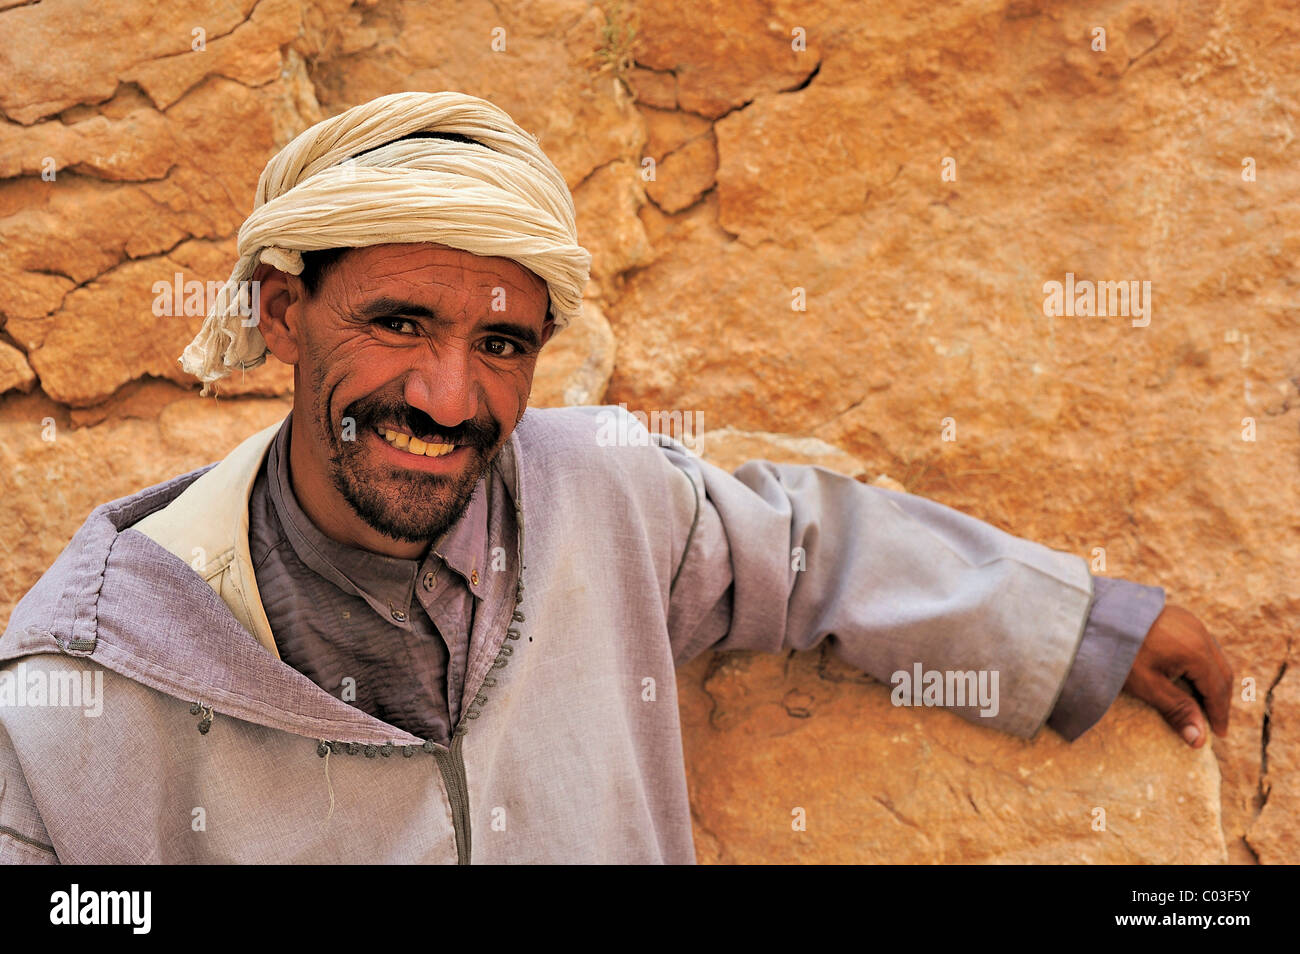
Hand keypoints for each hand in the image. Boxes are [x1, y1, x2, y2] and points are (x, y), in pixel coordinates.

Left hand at [1122, 604, 1232, 747]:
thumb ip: (1177, 710)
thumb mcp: (1147, 685)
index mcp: (1197, 651)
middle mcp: (1200, 633)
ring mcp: (1191, 622)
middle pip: (1221, 671)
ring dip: (1213, 680)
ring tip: (1204, 703)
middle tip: (1214, 722)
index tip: (1219, 734)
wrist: (1095, 614)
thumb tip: (1199, 740)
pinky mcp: (1180, 617)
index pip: (1218, 689)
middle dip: (1220, 698)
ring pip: (1214, 656)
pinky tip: (1191, 675)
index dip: (1219, 714)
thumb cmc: (1120, 651)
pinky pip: (1202, 643)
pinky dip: (1203, 663)